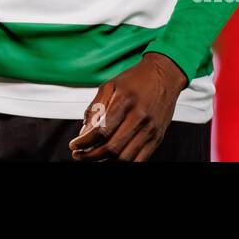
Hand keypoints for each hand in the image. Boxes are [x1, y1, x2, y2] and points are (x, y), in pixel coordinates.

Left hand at [70, 52, 186, 161]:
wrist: (164, 75)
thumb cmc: (135, 79)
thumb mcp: (110, 85)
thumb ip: (95, 108)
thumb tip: (84, 132)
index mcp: (125, 101)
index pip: (102, 131)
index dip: (84, 142)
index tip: (73, 145)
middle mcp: (139, 117)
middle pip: (112, 147)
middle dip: (91, 156)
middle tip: (78, 156)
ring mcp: (150, 129)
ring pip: (125, 158)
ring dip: (105, 162)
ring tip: (92, 158)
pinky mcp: (158, 138)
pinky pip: (140, 160)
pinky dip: (123, 164)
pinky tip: (111, 160)